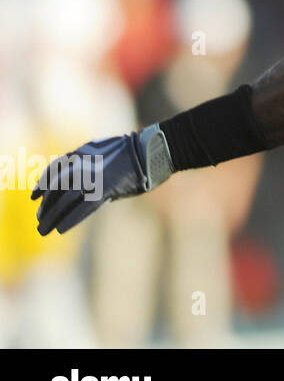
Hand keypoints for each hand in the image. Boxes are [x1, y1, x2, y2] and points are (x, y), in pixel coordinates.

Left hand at [31, 125, 173, 235]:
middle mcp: (82, 164)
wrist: (151, 150)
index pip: (53, 170)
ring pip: (64, 201)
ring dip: (52, 217)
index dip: (42, 185)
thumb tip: (83, 185)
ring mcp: (92, 177)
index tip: (34, 197)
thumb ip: (91, 165)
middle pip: (56, 188)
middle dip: (46, 206)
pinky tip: (61, 229)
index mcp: (81, 152)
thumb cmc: (135, 152)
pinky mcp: (103, 190)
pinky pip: (81, 208)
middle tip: (40, 219)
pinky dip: (70, 220)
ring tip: (44, 229)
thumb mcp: (105, 152)